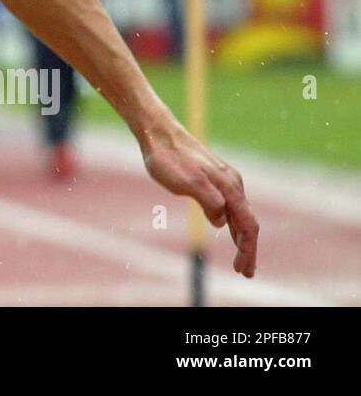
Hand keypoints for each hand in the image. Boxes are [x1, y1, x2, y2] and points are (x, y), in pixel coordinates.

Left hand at [138, 120, 258, 277]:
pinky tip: (226, 228)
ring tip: (241, 259)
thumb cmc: (168, 158)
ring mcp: (224, 179)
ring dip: (242, 238)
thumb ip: (208, 201)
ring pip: (240, 214)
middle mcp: (232, 183)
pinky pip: (230, 205)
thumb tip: (222, 221)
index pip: (247, 225)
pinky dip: (232, 222)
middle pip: (247, 222)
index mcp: (229, 187)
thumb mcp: (187, 182)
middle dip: (248, 249)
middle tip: (246, 273)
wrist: (158, 132)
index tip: (243, 271)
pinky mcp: (213, 177)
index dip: (248, 250)